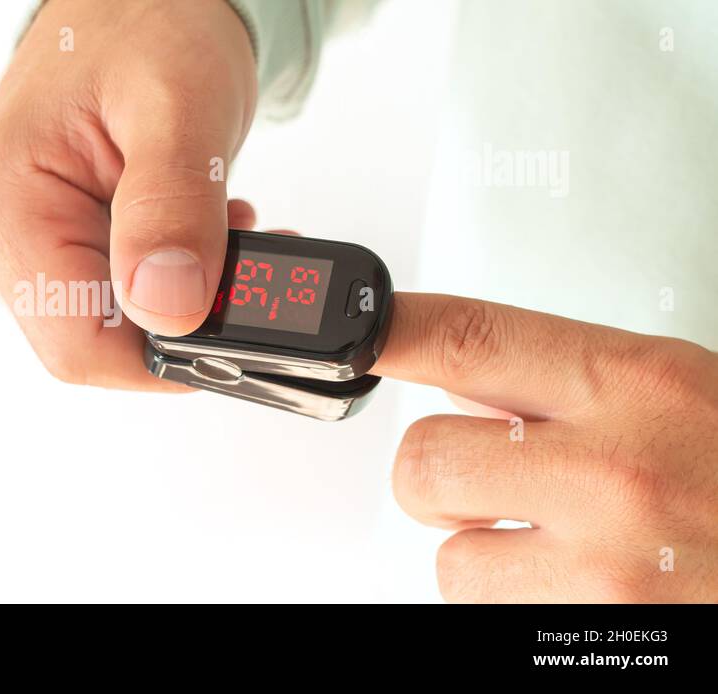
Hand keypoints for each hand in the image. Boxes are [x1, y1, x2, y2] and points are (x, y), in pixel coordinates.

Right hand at [0, 0, 256, 388]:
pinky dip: (156, 274)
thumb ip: (172, 210)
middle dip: (178, 310)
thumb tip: (170, 309)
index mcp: (0, 208)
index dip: (167, 355)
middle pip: (92, 338)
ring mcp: (1, 240)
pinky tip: (184, 227)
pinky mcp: (27, 240)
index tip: (237, 324)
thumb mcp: (180, 108)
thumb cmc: (146, 23)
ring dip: (173, 289)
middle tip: (238, 248)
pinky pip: (98, 292)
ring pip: (102, 320)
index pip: (78, 347)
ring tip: (213, 219)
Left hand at [374, 293, 717, 601]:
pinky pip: (493, 612)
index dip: (389, 334)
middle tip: (484, 486)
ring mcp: (604, 558)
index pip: (468, 340)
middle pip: (426, 456)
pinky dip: (518, 601)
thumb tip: (461, 388)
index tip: (352, 334)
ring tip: (548, 544)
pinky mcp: (595, 624)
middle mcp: (612, 466)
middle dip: (437, 476)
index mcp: (634, 383)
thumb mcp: (680, 396)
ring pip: (451, 558)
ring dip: (481, 554)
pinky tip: (574, 581)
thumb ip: (565, 384)